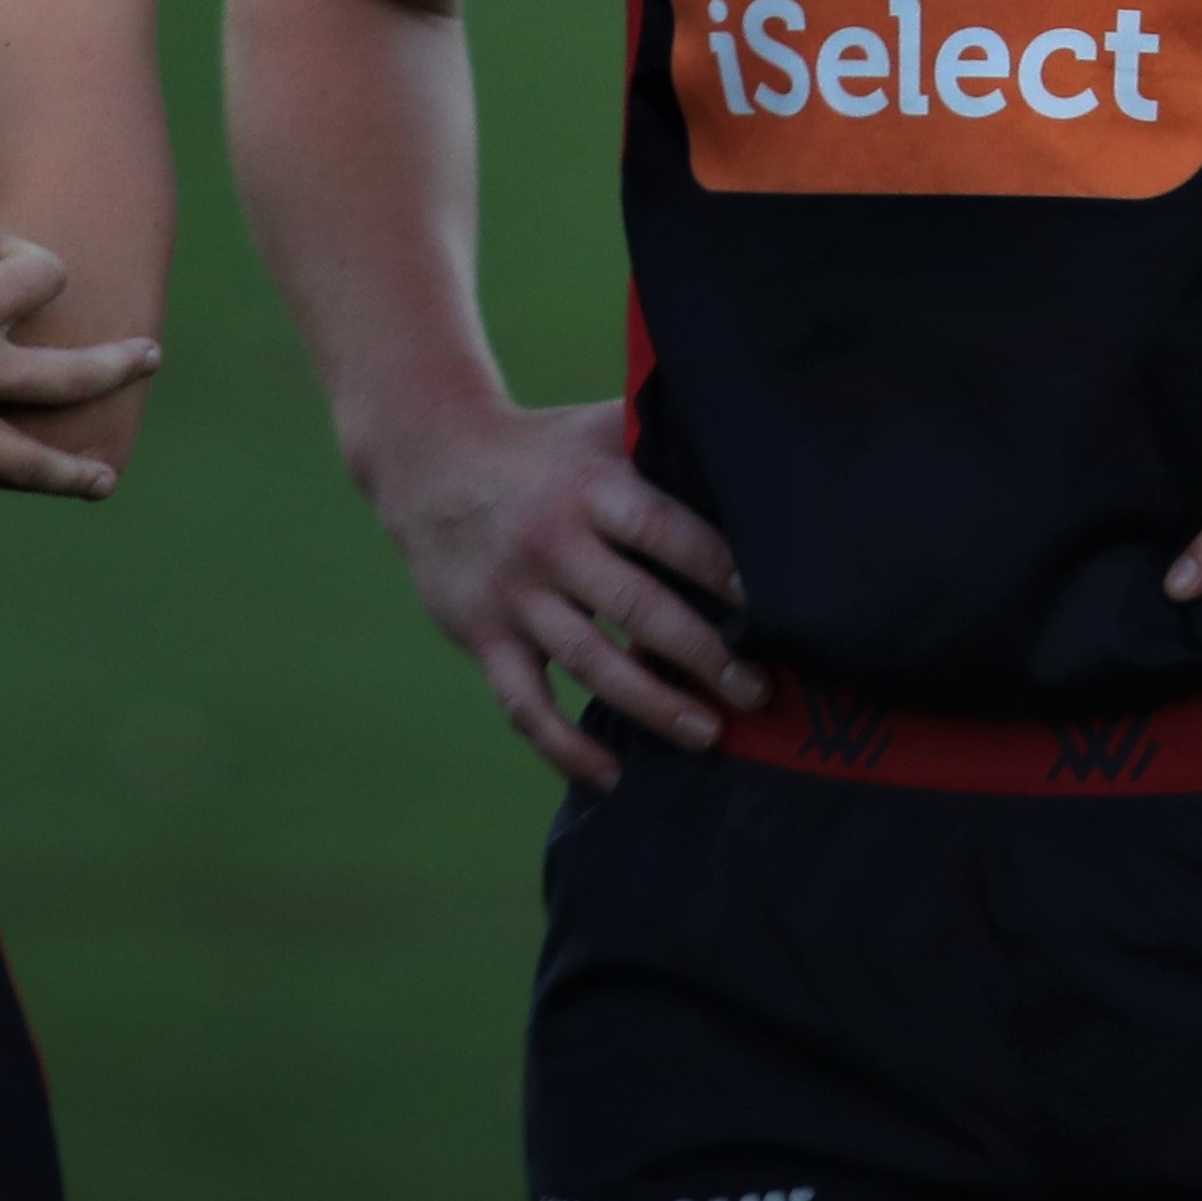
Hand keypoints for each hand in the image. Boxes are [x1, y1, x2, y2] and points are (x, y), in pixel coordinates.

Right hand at [369, 400, 762, 787]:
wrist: (431, 460)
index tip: (770, 605)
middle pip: (635, 606)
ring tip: (708, 734)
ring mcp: (515, 595)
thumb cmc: (545, 448)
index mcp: (590, 485)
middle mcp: (552, 542)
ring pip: (589, 663)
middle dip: (702, 653)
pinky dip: (565, 746)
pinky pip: (526, 704)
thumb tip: (754, 455)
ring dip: (652, 704)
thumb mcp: (600, 427)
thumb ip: (664, 441)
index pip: (662, 530)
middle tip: (757, 690)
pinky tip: (611, 773)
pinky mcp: (484, 636)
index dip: (717, 567)